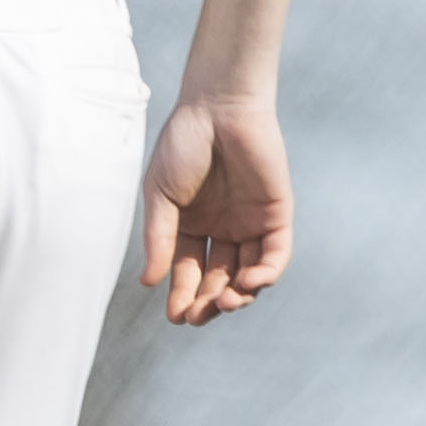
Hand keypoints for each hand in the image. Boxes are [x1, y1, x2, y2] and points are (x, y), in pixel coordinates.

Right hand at [139, 96, 293, 325]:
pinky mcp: (276, 217)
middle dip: (207, 303)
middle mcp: (221, 229)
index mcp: (189, 223)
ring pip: (247, 275)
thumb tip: (149, 282)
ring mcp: (249, 224)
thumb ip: (158, 237)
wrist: (218, 108)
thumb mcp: (160, 194)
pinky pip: (274, 256)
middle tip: (196, 317)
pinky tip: (247, 283)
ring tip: (221, 304)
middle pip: (217, 279)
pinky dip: (264, 274)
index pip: (186, 269)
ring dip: (236, 296)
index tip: (173, 317)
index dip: (181, 294)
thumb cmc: (182, 144)